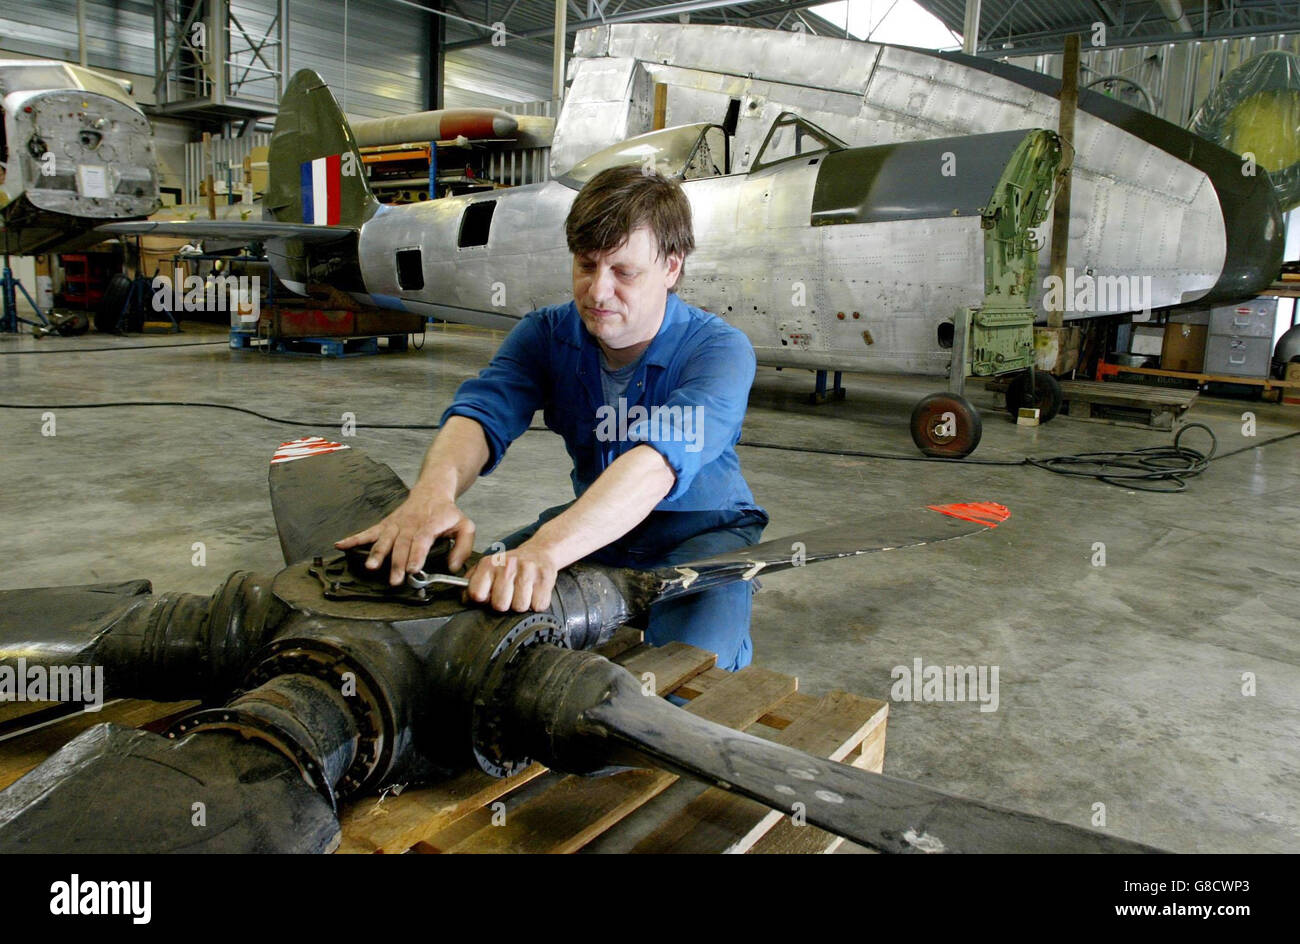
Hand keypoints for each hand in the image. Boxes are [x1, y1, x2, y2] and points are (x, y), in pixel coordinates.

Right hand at [335, 489, 474, 585]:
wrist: (432, 491)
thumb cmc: (448, 513)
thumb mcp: (465, 527)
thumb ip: (463, 547)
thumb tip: (453, 567)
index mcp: (430, 525)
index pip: (422, 540)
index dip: (416, 554)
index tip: (412, 569)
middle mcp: (410, 524)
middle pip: (402, 544)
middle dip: (397, 562)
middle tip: (394, 580)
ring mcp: (396, 524)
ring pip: (384, 539)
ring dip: (377, 553)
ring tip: (370, 567)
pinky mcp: (386, 525)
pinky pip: (368, 532)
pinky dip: (353, 538)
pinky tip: (340, 545)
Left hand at [465, 540, 558, 612]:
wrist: (540, 552)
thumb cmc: (511, 566)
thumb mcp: (487, 568)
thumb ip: (471, 584)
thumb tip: (465, 600)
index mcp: (489, 564)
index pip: (477, 594)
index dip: (484, 600)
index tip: (490, 595)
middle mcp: (508, 565)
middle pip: (500, 605)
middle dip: (505, 604)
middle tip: (510, 594)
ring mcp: (528, 570)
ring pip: (519, 607)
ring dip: (522, 604)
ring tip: (523, 592)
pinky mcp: (545, 578)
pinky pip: (538, 606)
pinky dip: (537, 603)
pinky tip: (534, 592)